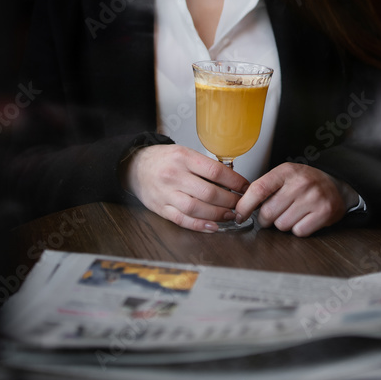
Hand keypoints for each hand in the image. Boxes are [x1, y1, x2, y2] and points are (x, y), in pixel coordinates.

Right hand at [123, 144, 249, 232]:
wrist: (135, 167)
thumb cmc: (164, 159)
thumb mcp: (184, 152)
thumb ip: (204, 165)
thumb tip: (232, 180)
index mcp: (183, 157)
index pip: (215, 171)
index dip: (235, 182)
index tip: (245, 187)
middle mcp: (174, 175)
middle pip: (208, 192)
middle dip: (229, 201)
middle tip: (240, 204)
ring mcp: (166, 193)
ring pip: (196, 208)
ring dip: (217, 214)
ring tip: (230, 215)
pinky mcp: (161, 208)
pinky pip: (182, 220)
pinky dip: (199, 225)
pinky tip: (213, 226)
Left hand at [234, 163, 357, 236]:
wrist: (336, 186)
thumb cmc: (305, 182)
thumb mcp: (285, 176)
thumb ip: (264, 187)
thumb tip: (240, 206)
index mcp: (286, 171)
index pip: (258, 189)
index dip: (245, 205)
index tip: (239, 215)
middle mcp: (300, 183)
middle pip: (268, 212)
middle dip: (266, 219)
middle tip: (274, 214)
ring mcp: (314, 197)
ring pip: (282, 225)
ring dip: (283, 224)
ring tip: (293, 213)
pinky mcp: (325, 212)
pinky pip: (299, 231)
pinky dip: (298, 229)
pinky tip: (304, 218)